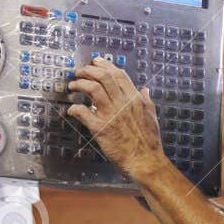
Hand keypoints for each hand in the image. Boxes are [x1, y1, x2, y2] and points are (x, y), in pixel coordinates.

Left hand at [66, 57, 167, 181]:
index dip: (105, 66)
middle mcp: (122, 103)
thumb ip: (146, 101)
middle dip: (88, 70)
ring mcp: (110, 115)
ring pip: (92, 89)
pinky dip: (74, 108)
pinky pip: (82, 112)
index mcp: (134, 99)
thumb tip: (145, 90)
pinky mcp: (100, 128)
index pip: (118, 75)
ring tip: (73, 86)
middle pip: (103, 77)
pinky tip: (72, 110)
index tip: (95, 62)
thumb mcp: (151, 116)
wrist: (145, 161)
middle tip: (79, 72)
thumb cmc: (149, 142)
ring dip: (80, 84)